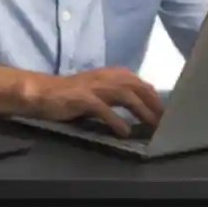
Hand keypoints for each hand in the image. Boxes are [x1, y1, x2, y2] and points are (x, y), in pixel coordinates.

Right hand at [20, 67, 164, 137]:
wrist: (41, 92)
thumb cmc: (70, 95)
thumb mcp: (98, 90)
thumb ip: (117, 95)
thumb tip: (142, 108)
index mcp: (111, 74)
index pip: (140, 84)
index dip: (155, 98)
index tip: (166, 114)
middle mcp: (105, 77)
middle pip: (138, 88)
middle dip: (154, 105)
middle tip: (165, 123)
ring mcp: (94, 86)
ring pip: (125, 96)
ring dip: (142, 111)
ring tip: (152, 126)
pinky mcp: (82, 98)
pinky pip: (104, 109)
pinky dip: (116, 120)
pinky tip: (124, 132)